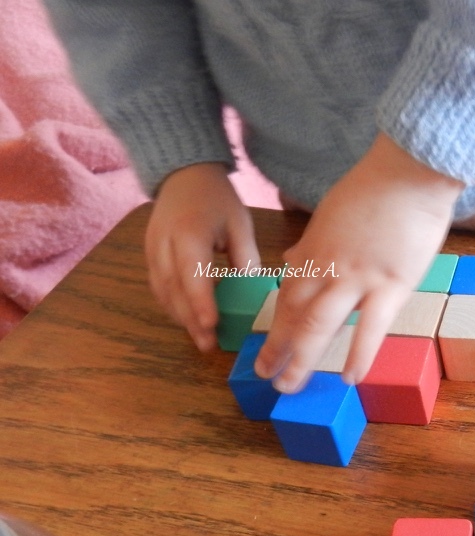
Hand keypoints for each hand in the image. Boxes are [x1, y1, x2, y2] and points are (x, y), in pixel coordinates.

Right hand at [144, 163, 259, 350]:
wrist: (182, 176)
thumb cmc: (216, 200)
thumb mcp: (239, 222)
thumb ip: (244, 256)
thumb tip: (249, 290)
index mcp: (189, 232)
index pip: (192, 272)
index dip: (200, 300)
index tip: (210, 324)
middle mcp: (163, 243)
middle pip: (173, 288)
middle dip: (190, 319)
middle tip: (209, 343)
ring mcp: (151, 250)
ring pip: (162, 292)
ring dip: (180, 318)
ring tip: (202, 339)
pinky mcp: (149, 257)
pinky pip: (158, 287)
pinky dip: (173, 307)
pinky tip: (189, 321)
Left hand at [254, 134, 463, 391]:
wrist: (411, 170)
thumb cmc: (379, 186)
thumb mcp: (332, 211)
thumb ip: (314, 240)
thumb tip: (294, 256)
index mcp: (315, 248)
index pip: (288, 293)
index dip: (275, 323)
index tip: (268, 346)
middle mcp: (328, 265)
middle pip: (293, 313)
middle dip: (276, 348)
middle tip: (266, 376)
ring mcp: (358, 277)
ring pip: (319, 324)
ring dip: (300, 358)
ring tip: (289, 386)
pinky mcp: (392, 284)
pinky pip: (371, 327)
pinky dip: (359, 354)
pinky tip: (349, 378)